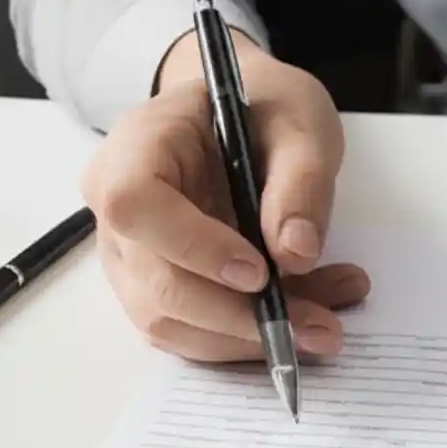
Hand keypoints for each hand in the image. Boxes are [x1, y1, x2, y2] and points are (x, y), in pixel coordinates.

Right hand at [80, 29, 368, 360]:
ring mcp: (134, 256)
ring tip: (328, 323)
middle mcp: (118, 209)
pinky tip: (310, 316)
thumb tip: (296, 254)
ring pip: (174, 322)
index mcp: (138, 147)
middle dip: (241, 318)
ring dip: (253, 337)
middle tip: (320, 327)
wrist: (252, 118)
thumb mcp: (301, 122)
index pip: (136, 204)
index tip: (259, 272)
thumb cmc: (266, 109)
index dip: (193, 246)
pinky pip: (196, 334)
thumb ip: (301, 182)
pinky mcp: (161, 290)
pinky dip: (253, 338)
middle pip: (157, 284)